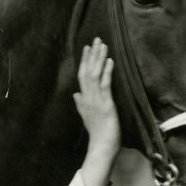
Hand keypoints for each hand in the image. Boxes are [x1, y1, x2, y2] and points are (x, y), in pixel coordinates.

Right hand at [74, 38, 120, 153]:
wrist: (102, 147)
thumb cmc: (97, 134)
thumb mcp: (86, 117)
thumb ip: (80, 104)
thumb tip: (76, 94)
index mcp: (83, 100)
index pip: (82, 76)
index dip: (84, 61)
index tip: (87, 48)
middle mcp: (87, 98)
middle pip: (87, 71)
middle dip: (91, 55)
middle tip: (96, 39)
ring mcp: (96, 100)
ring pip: (94, 75)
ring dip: (99, 59)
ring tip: (103, 45)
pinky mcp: (106, 104)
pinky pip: (105, 85)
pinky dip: (107, 72)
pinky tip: (110, 61)